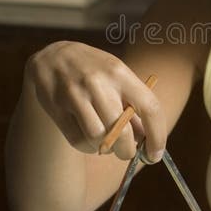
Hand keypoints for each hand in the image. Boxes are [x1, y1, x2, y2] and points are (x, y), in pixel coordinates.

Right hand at [25, 41, 164, 159]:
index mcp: (120, 73)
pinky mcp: (56, 107)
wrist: (53, 55)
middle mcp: (99, 83)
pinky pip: (78, 140)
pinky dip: (87, 147)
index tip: (155, 154)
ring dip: (106, 149)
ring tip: (106, 143)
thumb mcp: (117, 76)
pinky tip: (89, 140)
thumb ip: (132, 104)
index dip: (157, 136)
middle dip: (127, 150)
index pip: (150, 108)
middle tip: (126, 152)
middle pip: (122, 131)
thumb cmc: (93, 69)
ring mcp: (76, 95)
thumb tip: (147, 139)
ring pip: (98, 138)